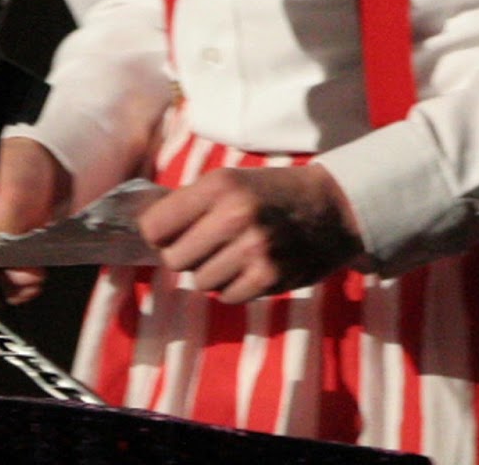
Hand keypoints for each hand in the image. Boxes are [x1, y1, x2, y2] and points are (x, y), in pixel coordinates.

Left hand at [138, 163, 362, 303]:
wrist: (332, 207)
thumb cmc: (272, 192)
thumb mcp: (231, 181)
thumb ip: (191, 203)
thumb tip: (145, 230)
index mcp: (219, 185)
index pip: (155, 225)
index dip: (159, 232)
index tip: (172, 232)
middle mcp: (234, 215)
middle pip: (175, 258)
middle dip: (187, 255)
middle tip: (210, 243)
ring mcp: (253, 248)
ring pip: (200, 281)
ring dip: (213, 272)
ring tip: (236, 254)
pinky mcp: (269, 277)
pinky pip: (226, 297)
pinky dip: (234, 287)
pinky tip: (252, 268)